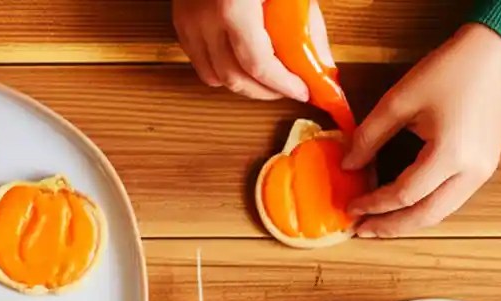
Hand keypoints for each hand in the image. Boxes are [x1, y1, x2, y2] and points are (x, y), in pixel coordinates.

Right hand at [173, 0, 307, 100]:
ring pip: (213, 76)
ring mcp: (188, 19)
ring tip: (267, 79)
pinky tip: (241, 62)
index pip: (258, 64)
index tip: (302, 91)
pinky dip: (221, 70)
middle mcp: (205, 17)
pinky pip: (199, 60)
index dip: (283, 85)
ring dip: (243, 84)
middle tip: (289, 89)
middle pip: (234, 78)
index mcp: (234, 6)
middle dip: (266, 91)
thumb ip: (307, 22)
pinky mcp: (181, 18)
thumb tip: (320, 59)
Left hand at [343, 23, 500, 236]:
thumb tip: (349, 165)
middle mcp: (471, 172)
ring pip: (441, 213)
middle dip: (391, 227)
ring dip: (409, 222)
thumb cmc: (450, 71)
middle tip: (361, 229)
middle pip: (426, 216)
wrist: (496, 55)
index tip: (350, 206)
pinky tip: (405, 206)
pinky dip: (426, 208)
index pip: (405, 194)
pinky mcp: (485, 169)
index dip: (374, 204)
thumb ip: (370, 136)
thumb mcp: (400, 100)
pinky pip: (452, 200)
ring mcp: (483, 174)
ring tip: (379, 223)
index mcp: (450, 154)